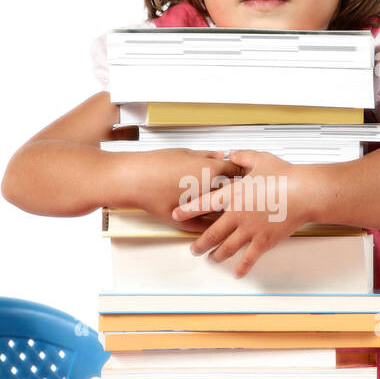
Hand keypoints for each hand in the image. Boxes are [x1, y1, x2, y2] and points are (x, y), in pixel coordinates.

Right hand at [124, 148, 244, 229]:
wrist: (133, 180)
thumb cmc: (155, 164)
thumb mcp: (186, 153)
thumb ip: (208, 155)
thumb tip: (222, 155)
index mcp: (210, 170)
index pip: (239, 169)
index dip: (244, 169)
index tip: (246, 170)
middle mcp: (209, 190)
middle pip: (238, 191)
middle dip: (243, 189)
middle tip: (247, 188)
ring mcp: (200, 209)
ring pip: (225, 211)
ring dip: (231, 208)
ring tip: (235, 205)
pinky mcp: (188, 222)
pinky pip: (208, 225)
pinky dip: (214, 223)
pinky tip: (217, 220)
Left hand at [170, 148, 318, 276]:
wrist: (303, 192)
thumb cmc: (284, 176)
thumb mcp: (260, 159)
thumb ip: (242, 157)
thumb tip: (232, 154)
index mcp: (233, 194)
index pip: (203, 204)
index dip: (187, 210)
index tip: (176, 215)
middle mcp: (237, 214)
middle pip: (211, 233)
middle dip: (199, 244)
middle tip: (193, 249)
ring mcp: (249, 230)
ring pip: (226, 248)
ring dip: (216, 256)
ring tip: (211, 259)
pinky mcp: (264, 240)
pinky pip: (249, 258)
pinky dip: (242, 267)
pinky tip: (237, 273)